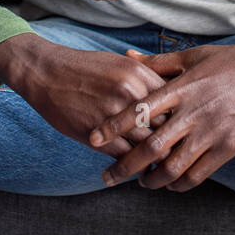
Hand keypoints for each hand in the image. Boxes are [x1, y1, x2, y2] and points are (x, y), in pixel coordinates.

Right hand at [0, 33, 168, 158]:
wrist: (47, 73)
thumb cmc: (86, 68)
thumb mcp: (120, 64)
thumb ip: (145, 80)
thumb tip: (170, 98)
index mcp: (139, 73)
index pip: (174, 101)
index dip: (181, 118)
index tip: (186, 129)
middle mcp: (130, 93)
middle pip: (165, 125)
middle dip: (174, 141)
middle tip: (180, 154)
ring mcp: (113, 115)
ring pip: (147, 145)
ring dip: (155, 159)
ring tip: (162, 168)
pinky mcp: (96, 135)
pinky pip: (124, 156)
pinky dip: (132, 166)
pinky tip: (135, 170)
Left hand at [90, 34, 234, 189]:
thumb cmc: (233, 60)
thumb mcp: (194, 56)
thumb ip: (159, 62)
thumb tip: (128, 56)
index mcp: (182, 87)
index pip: (139, 110)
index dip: (114, 127)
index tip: (94, 139)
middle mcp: (193, 112)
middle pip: (151, 145)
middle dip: (125, 165)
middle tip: (108, 176)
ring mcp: (212, 132)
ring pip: (173, 166)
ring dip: (152, 179)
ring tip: (141, 182)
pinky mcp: (229, 147)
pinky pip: (199, 173)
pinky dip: (181, 183)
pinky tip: (171, 184)